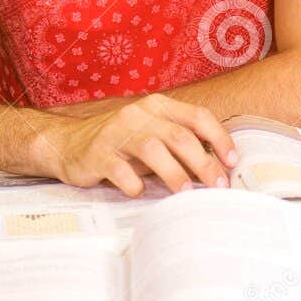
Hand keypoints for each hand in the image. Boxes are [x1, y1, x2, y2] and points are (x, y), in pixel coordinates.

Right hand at [42, 94, 237, 195]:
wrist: (67, 144)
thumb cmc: (120, 142)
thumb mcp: (152, 133)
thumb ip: (179, 142)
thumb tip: (218, 166)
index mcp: (158, 106)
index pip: (197, 116)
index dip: (219, 138)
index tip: (233, 161)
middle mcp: (139, 115)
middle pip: (180, 136)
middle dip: (204, 162)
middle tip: (218, 185)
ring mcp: (116, 133)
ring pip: (153, 150)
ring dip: (175, 174)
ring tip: (187, 194)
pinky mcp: (97, 154)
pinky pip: (120, 170)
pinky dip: (134, 183)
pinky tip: (140, 192)